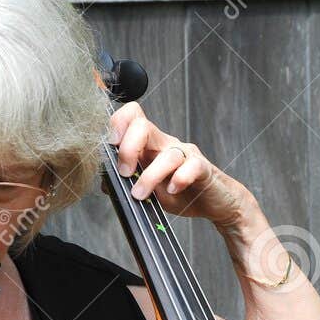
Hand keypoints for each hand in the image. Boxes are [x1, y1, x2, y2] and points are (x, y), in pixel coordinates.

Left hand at [108, 103, 250, 225]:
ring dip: (148, 177)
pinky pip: (190, 166)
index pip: (131, 116)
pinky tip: (172, 190)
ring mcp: (185, 154)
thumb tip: (105, 180)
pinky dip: (179, 178)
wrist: (214, 202)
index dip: (116, 125)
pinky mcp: (202, 168)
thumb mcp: (147, 188)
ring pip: (165, 154)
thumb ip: (127, 181)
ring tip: (140, 195)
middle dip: (127, 150)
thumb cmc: (179, 193)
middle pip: (142, 126)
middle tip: (124, 173)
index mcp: (150, 143)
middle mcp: (166, 143)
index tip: (109, 149)